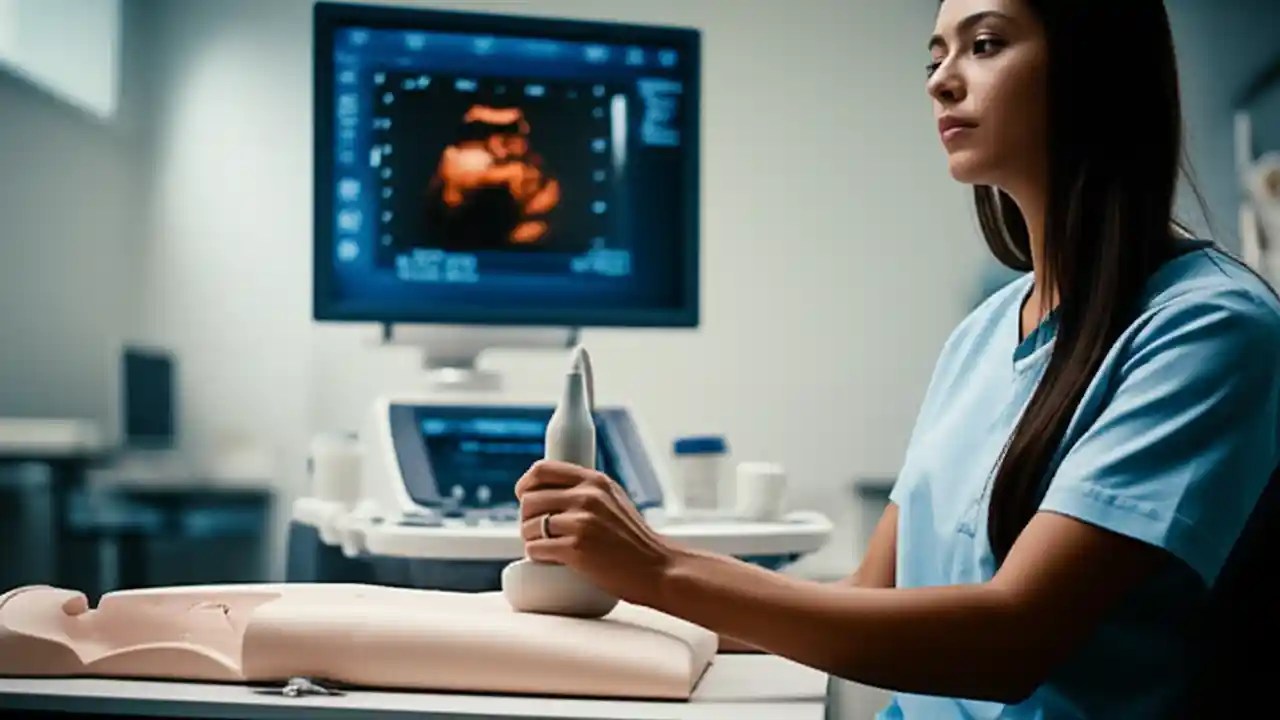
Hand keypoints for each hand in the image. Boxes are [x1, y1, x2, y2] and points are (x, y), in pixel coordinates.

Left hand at [514, 459, 675, 606]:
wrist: (657, 569)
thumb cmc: (634, 541)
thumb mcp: (614, 501)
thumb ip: (588, 493)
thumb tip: (550, 493)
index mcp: (595, 481)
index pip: (542, 470)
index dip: (525, 485)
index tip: (524, 497)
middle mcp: (587, 497)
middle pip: (530, 500)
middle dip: (528, 518)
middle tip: (538, 532)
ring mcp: (582, 522)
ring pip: (530, 526)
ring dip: (531, 539)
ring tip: (546, 547)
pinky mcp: (576, 549)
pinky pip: (536, 548)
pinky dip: (537, 555)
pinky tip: (548, 559)